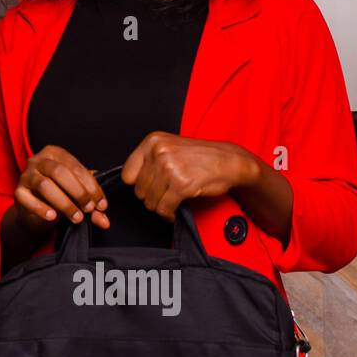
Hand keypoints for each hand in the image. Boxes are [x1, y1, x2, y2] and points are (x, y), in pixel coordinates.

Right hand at [13, 145, 110, 229]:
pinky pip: (28, 199)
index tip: (101, 204)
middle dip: (78, 192)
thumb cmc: (59, 195)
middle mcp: (38, 160)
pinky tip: (53, 217)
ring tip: (76, 217)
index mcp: (55, 153)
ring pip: (44, 185)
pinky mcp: (18, 192)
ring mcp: (26, 175)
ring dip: (64, 202)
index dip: (91, 187)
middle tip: (89, 209)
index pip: (76, 167)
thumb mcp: (77, 196)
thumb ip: (91, 206)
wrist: (34, 211)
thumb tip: (104, 221)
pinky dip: (41, 209)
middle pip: (59, 172)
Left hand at [120, 132, 256, 220]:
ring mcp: (169, 168)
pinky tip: (176, 210)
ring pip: (150, 201)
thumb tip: (132, 182)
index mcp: (153, 142)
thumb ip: (149, 160)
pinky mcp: (181, 185)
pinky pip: (164, 208)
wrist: (229, 161)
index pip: (127, 173)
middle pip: (138, 190)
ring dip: (160, 206)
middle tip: (165, 196)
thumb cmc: (200, 157)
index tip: (148, 188)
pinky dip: (169, 214)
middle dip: (151, 197)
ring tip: (171, 201)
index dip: (137, 185)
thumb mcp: (169, 147)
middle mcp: (159, 152)